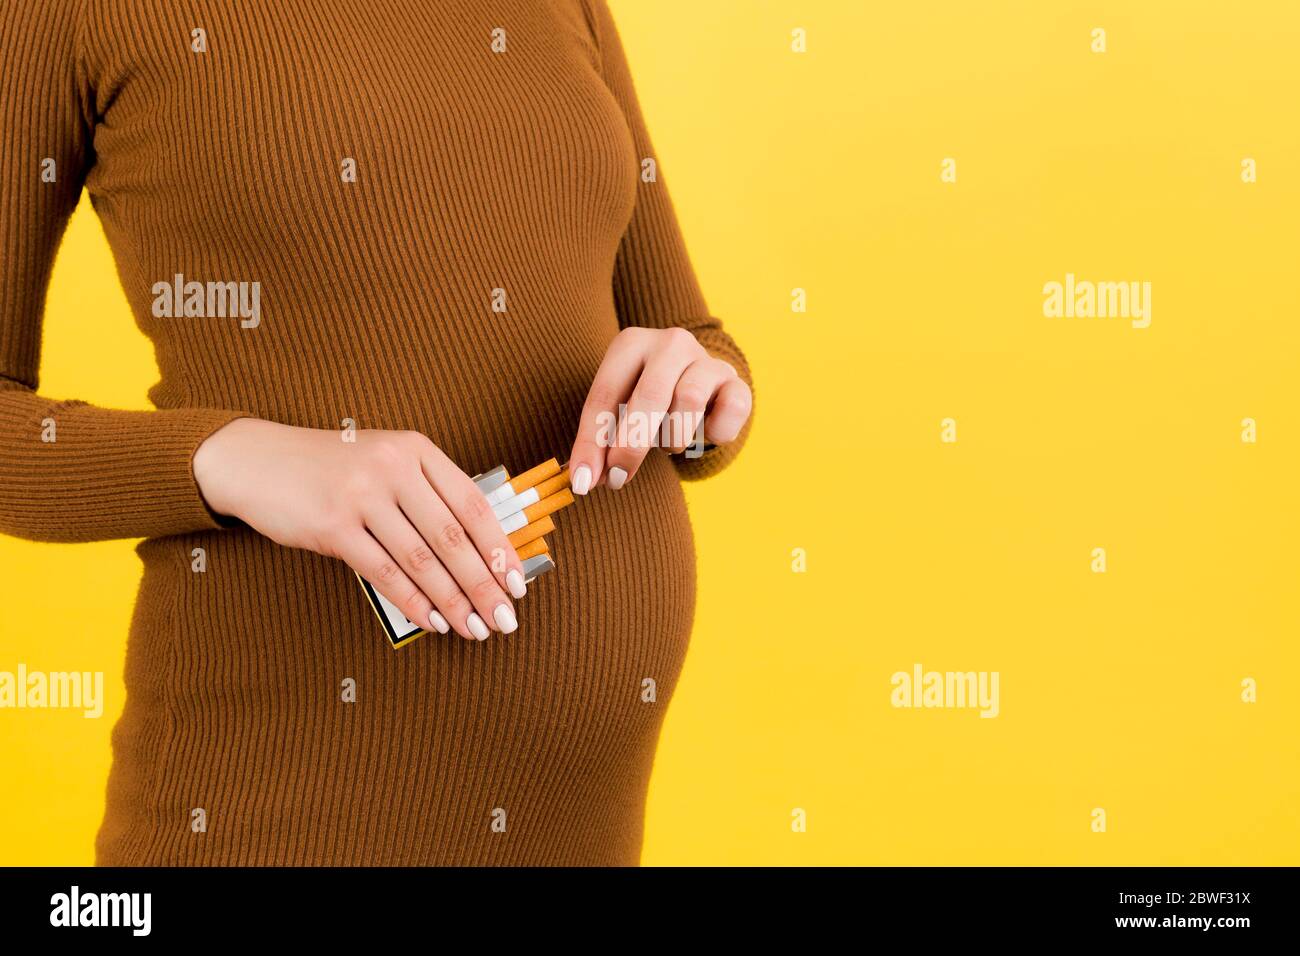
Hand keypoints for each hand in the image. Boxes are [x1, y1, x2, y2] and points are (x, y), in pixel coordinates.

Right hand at [193, 418, 525, 639]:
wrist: (258, 461)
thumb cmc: (332, 469)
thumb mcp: (386, 462)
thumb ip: (428, 495)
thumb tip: (479, 553)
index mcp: (416, 450)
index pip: (473, 504)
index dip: (500, 548)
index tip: (518, 583)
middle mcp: (393, 467)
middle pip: (453, 536)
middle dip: (484, 584)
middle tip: (504, 619)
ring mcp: (362, 495)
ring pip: (422, 559)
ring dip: (453, 600)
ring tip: (474, 628)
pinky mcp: (332, 526)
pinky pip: (383, 572)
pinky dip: (413, 601)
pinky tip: (433, 620)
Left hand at [567, 327, 751, 492]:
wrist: (698, 384)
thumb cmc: (648, 402)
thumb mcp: (618, 412)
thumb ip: (602, 440)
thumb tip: (585, 480)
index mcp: (631, 343)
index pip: (605, 394)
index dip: (592, 441)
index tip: (583, 480)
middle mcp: (671, 343)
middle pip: (650, 395)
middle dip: (631, 445)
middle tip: (618, 478)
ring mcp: (707, 360)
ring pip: (690, 400)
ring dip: (674, 437)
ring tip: (669, 443)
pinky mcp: (737, 381)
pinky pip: (731, 409)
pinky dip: (716, 432)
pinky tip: (706, 433)